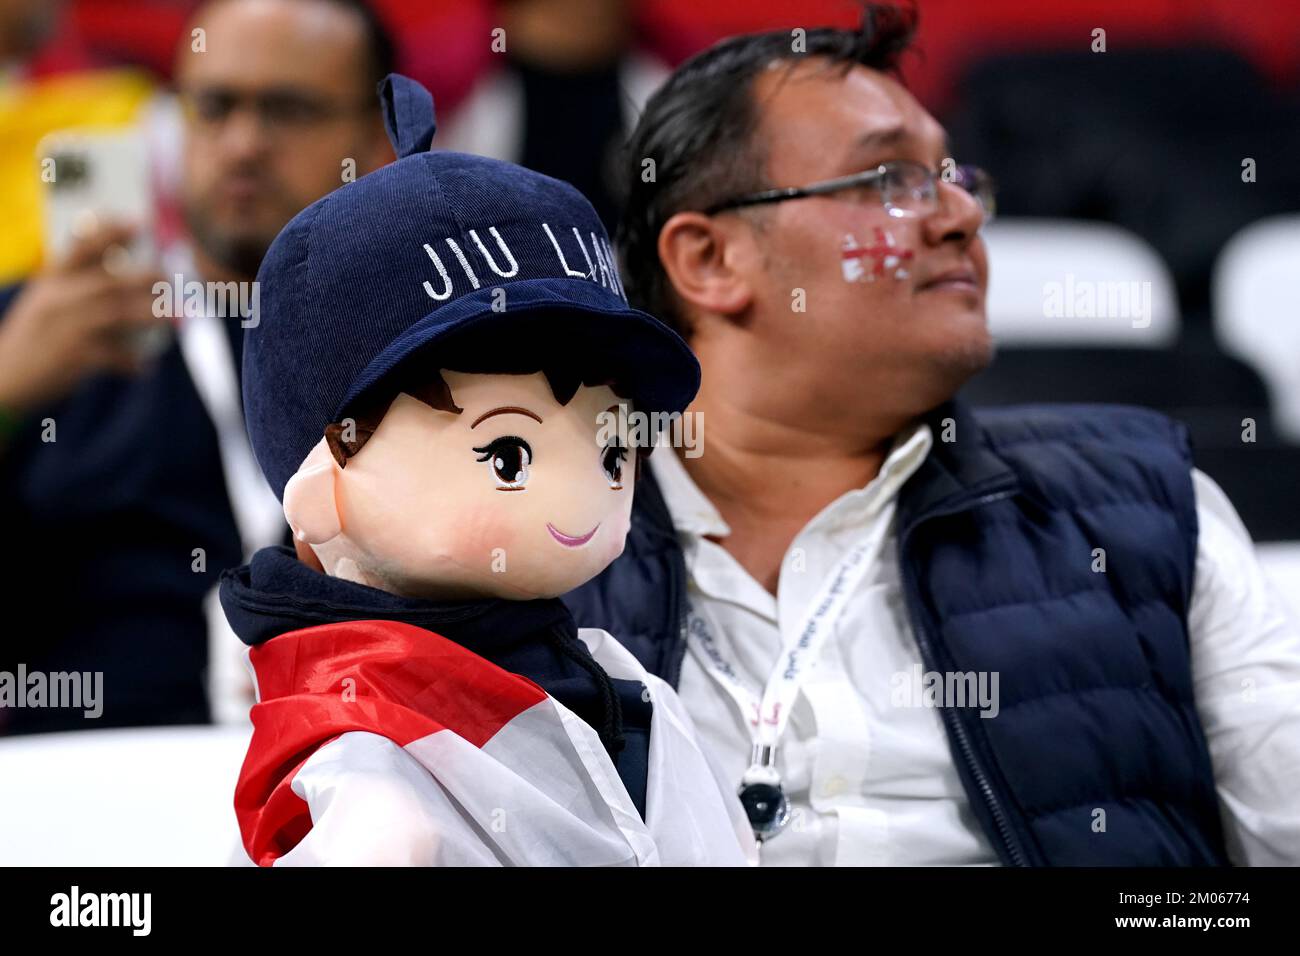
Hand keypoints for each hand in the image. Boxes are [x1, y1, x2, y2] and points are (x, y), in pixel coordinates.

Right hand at [0, 221, 171, 413]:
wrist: (3, 378)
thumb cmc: (33, 339)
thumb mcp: (45, 303)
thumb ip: (76, 287)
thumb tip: (123, 277)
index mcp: (51, 282)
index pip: (81, 249)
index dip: (110, 234)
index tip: (137, 224)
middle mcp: (58, 299)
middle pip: (108, 282)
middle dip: (143, 279)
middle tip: (168, 278)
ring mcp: (65, 327)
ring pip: (116, 314)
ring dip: (149, 314)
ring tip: (174, 316)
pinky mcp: (73, 356)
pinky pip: (112, 355)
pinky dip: (131, 360)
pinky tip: (144, 366)